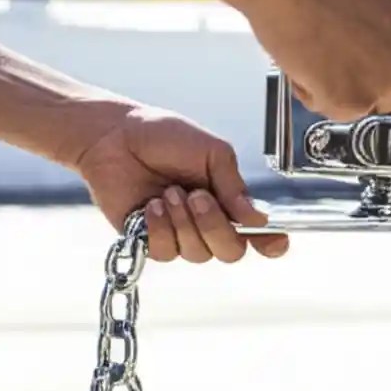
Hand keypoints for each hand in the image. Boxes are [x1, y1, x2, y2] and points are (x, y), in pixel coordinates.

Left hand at [74, 104, 287, 262]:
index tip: (275, 243)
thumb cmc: (163, 136)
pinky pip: (166, 252)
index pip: (258, 232)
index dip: (270, 243)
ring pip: (198, 254)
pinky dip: (160, 227)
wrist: (115, 137)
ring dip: (184, 222)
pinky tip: (151, 205)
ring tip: (168, 192)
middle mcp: (207, 222)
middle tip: (196, 196)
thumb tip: (257, 219)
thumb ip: (233, 186)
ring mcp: (179, 234)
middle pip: (230, 252)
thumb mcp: (210, 151)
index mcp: (228, 200)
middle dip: (215, 226)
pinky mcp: (149, 241)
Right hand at [248, 0, 390, 119]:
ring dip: (343, 86)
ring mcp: (390, 80)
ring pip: (369, 101)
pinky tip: (304, 59)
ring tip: (317, 50)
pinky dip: (314, 92)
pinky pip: (334, 109)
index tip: (369, 51)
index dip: (389, 55)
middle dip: (371, 77)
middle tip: (339, 55)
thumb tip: (387, 29)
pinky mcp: (355, 100)